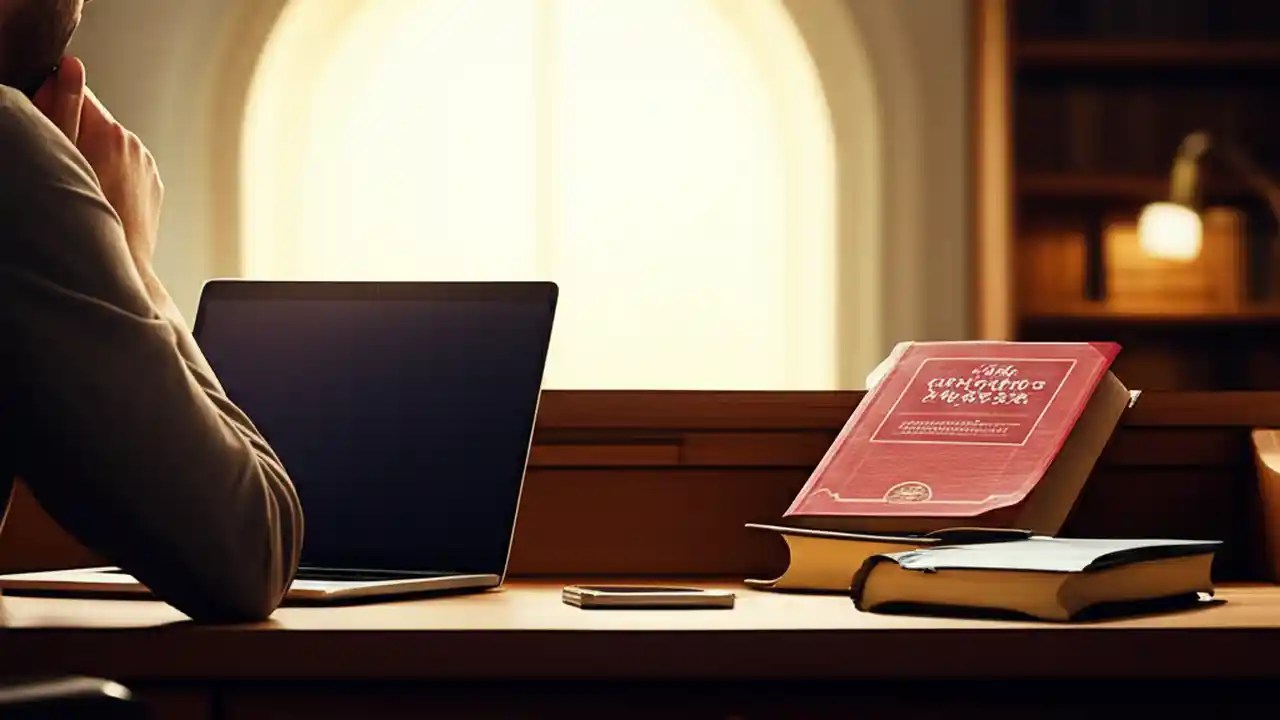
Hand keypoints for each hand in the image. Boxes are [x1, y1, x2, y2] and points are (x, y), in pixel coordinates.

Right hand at [33, 57, 165, 288]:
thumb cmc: (82, 218)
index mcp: (111, 133)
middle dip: (74, 133)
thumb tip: (69, 68)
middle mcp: (135, 145)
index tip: (43, 129)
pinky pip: (126, 168)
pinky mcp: (153, 186)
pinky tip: (100, 198)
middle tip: (59, 166)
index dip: (53, 106)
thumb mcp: (58, 158)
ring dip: (93, 156)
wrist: (119, 267)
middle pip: (94, 120)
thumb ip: (60, 110)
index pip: (77, 93)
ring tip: (81, 187)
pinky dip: (111, 175)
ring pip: (110, 146)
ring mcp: (147, 166)